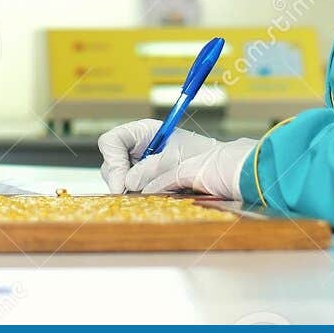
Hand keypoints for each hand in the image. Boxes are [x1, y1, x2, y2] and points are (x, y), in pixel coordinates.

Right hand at [96, 119, 256, 198]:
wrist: (222, 171)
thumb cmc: (204, 156)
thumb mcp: (176, 160)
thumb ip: (150, 170)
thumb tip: (128, 184)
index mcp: (144, 133)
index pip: (112, 141)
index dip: (113, 161)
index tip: (121, 183)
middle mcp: (138, 148)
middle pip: (111, 162)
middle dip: (118, 179)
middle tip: (128, 195)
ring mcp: (140, 166)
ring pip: (118, 179)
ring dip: (127, 190)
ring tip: (146, 195)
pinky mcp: (146, 183)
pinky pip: (131, 191)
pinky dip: (136, 197)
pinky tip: (149, 199)